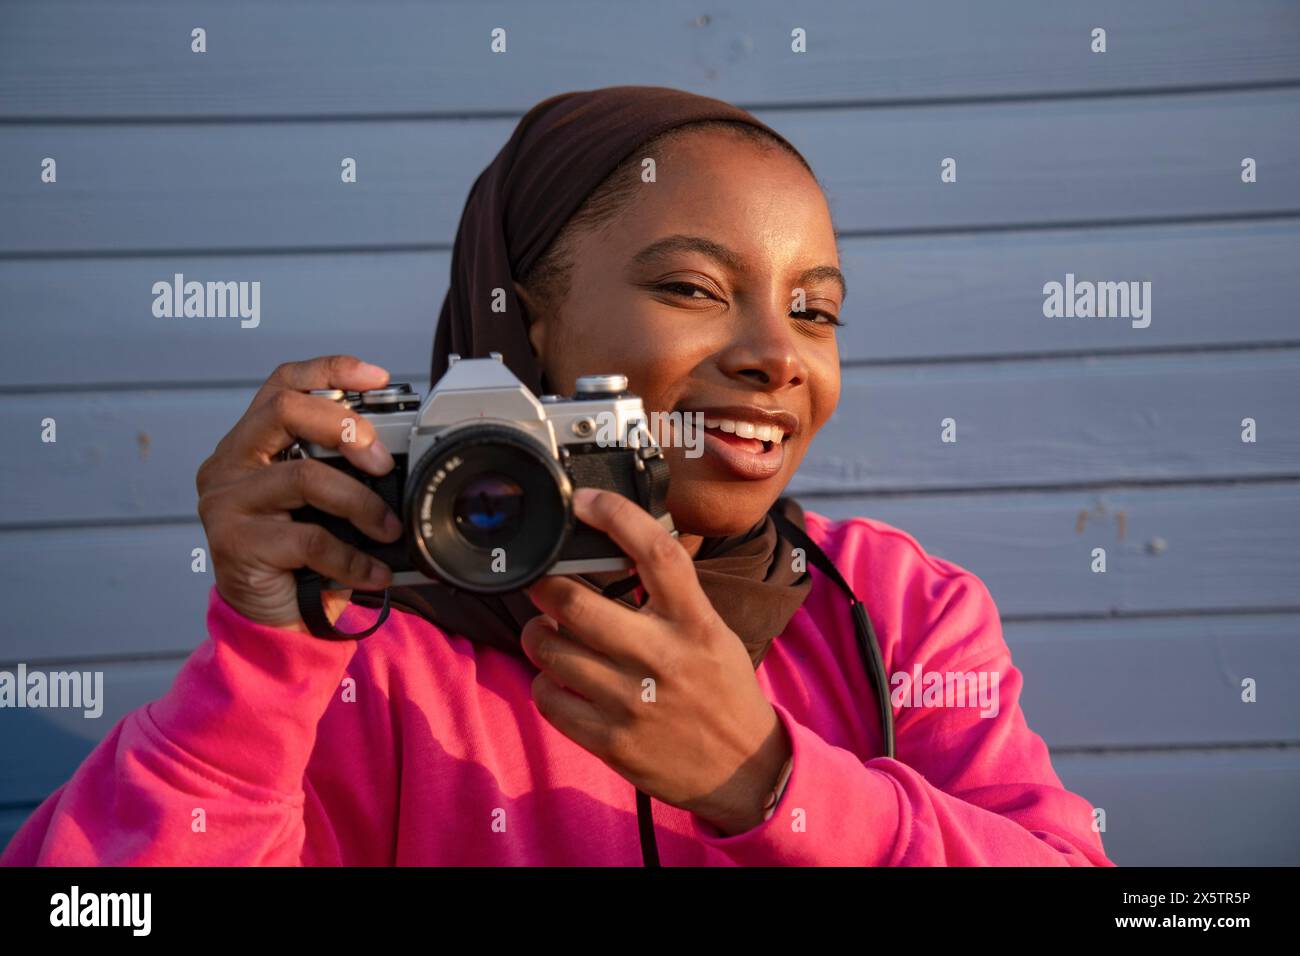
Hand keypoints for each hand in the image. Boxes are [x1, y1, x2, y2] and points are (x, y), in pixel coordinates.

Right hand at [196, 355, 403, 631]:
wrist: (272, 617)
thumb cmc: (300, 553)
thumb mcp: (322, 502)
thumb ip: (343, 471)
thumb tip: (403, 457)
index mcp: (253, 441)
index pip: (283, 383)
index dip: (329, 370)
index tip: (378, 377)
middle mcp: (231, 461)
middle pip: (286, 411)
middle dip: (348, 428)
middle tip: (383, 464)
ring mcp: (226, 501)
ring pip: (304, 477)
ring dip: (361, 503)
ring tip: (389, 529)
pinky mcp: (235, 542)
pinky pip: (309, 539)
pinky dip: (352, 557)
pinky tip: (374, 572)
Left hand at [522, 488, 792, 834]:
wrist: (744, 770)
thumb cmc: (721, 689)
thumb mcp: (711, 629)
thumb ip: (670, 594)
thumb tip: (614, 546)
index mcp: (695, 622)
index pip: (656, 552)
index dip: (614, 516)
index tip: (583, 502)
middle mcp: (664, 658)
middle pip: (576, 603)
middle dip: (545, 586)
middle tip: (542, 583)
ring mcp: (634, 702)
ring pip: (551, 650)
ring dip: (539, 635)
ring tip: (548, 633)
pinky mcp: (612, 741)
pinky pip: (549, 698)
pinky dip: (545, 682)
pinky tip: (561, 679)